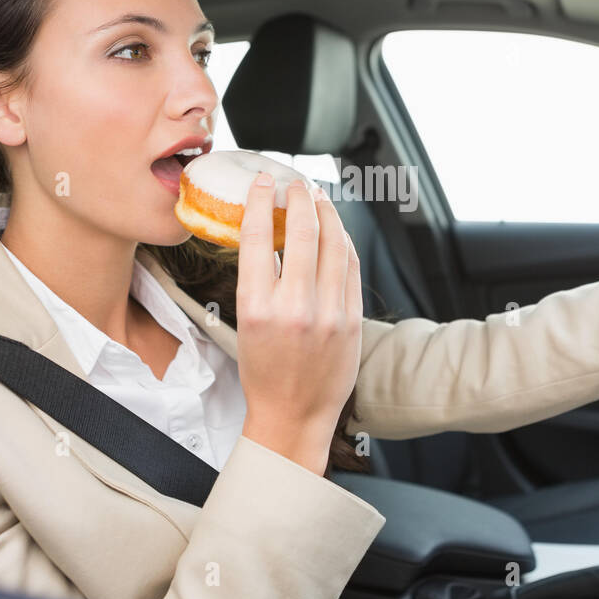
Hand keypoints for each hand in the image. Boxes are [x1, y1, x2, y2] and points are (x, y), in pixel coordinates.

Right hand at [235, 173, 362, 473]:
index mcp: (257, 307)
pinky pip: (351, 267)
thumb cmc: (264, 373)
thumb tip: (268, 234)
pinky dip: (343, 242)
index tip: (261, 182)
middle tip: (295, 184)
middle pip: (302, 232)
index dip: (259, 202)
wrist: (294, 416)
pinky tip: (336, 230)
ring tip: (318, 198)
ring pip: (334, 244)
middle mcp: (295, 307)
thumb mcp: (245, 324)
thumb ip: (258, 280)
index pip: (257, 238)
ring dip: (326, 213)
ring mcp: (329, 313)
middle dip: (299, 198)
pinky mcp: (353, 319)